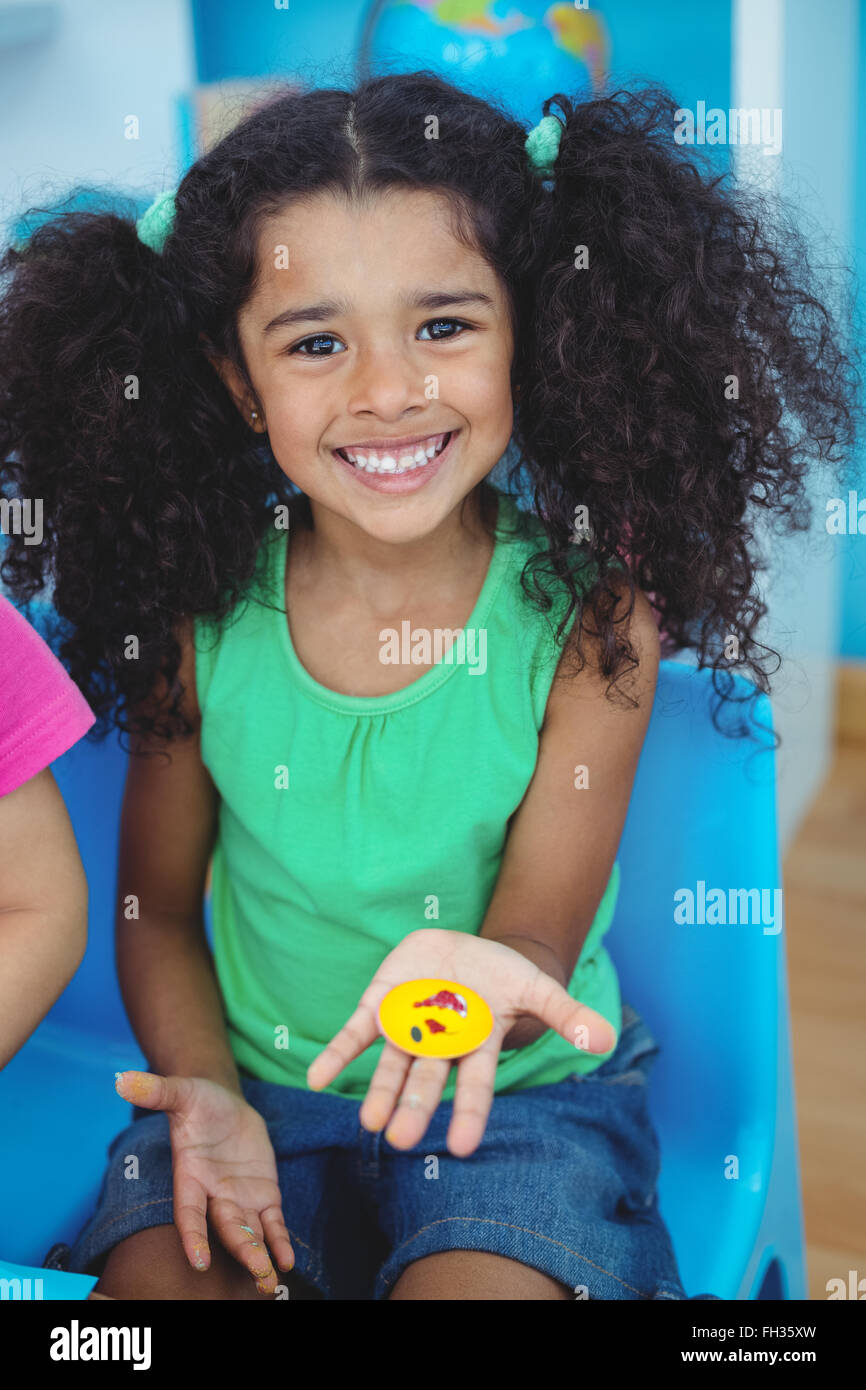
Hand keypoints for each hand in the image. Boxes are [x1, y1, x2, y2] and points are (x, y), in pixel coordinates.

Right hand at [114, 1071, 293, 1293]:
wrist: (223, 1103)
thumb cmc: (197, 1100)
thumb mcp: (181, 1091)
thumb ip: (156, 1091)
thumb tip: (123, 1080)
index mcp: (190, 1177)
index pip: (190, 1213)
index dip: (193, 1237)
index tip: (199, 1262)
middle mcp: (213, 1195)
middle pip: (226, 1228)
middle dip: (241, 1250)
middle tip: (257, 1274)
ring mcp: (239, 1198)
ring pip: (249, 1232)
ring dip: (259, 1255)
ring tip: (271, 1280)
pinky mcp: (263, 1194)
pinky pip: (271, 1223)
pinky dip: (279, 1241)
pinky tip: (288, 1261)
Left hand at [306, 928, 616, 1157]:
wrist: (462, 951)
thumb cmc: (499, 977)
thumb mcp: (535, 988)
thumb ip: (566, 1015)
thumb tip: (608, 1040)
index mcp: (476, 1045)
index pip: (476, 1084)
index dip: (470, 1112)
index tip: (464, 1146)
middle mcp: (440, 1045)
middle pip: (428, 1080)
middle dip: (416, 1108)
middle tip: (401, 1140)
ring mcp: (408, 1027)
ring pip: (392, 1064)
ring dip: (379, 1091)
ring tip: (368, 1122)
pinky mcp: (381, 1006)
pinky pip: (356, 1033)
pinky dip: (338, 1054)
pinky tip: (316, 1076)